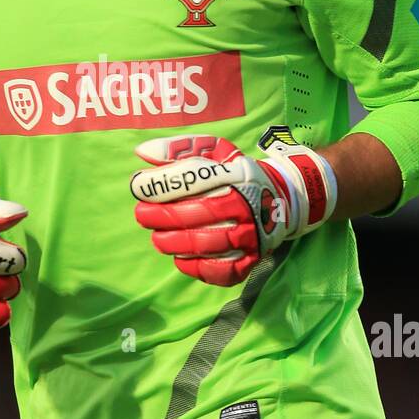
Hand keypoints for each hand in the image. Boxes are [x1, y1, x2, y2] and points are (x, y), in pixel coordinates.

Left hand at [130, 133, 335, 285]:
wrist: (281, 199)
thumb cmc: (236, 174)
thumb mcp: (215, 151)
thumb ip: (179, 148)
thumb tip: (142, 153)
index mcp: (236, 173)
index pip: (193, 178)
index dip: (161, 184)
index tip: (138, 187)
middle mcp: (246, 203)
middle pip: (198, 214)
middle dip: (162, 217)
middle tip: (142, 216)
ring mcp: (251, 234)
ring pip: (207, 243)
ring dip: (174, 243)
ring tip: (158, 239)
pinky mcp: (252, 258)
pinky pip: (222, 270)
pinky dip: (197, 268)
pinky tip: (181, 259)